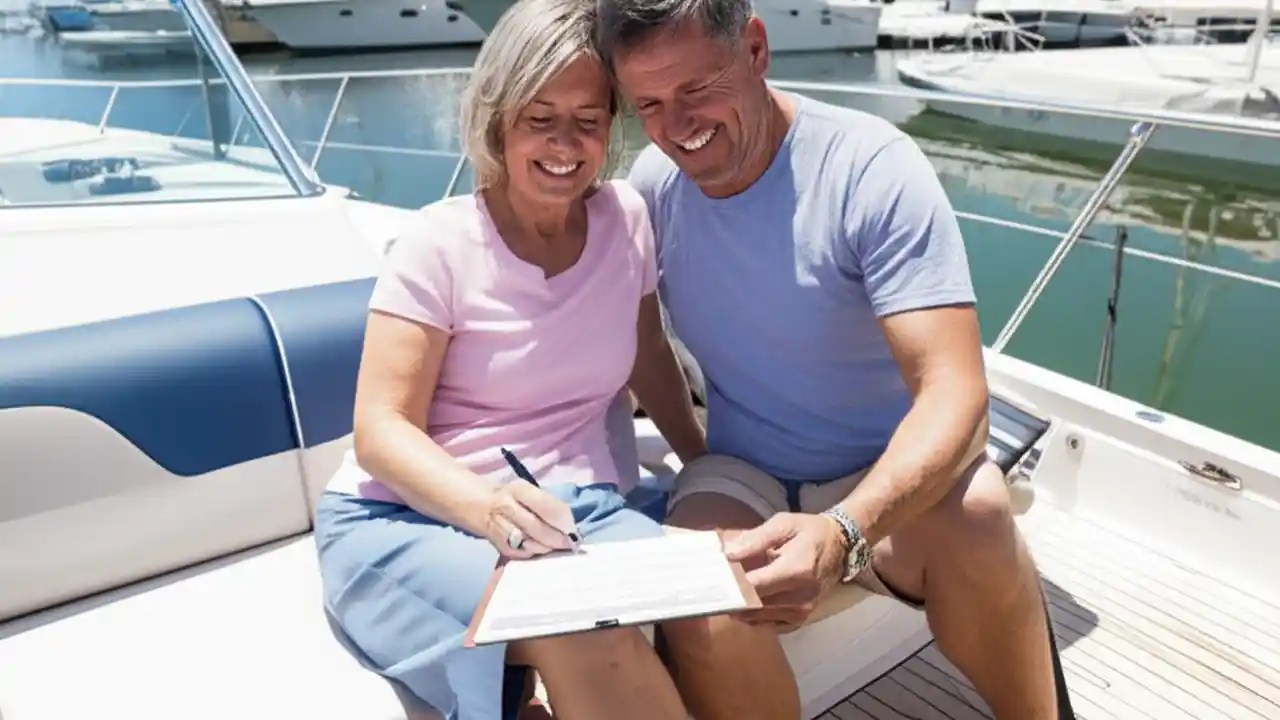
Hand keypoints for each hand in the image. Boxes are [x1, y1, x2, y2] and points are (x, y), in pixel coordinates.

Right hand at [480, 482, 577, 559]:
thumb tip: (570, 525)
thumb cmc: (513, 497)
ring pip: (528, 543)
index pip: (545, 505)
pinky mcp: (497, 544)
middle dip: (558, 538)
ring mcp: (499, 526)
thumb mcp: (528, 491)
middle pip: (537, 527)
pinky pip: (520, 553)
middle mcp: (506, 506)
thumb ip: (548, 505)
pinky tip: (542, 551)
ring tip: (558, 548)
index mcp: (519, 489)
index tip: (574, 529)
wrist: (479, 505)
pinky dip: (534, 553)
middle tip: (571, 544)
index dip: (563, 520)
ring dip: (547, 548)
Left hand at [723, 512, 848, 628]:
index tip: (715, 578)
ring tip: (731, 589)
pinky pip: (767, 624)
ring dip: (741, 605)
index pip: (754, 586)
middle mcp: (800, 596)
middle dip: (732, 594)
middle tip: (717, 584)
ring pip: (757, 616)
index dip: (731, 584)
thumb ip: (755, 539)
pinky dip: (753, 614)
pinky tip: (748, 600)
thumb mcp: (783, 524)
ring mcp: (801, 611)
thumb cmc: (809, 531)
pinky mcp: (799, 619)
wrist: (840, 546)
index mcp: (796, 570)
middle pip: (753, 604)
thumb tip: (728, 554)